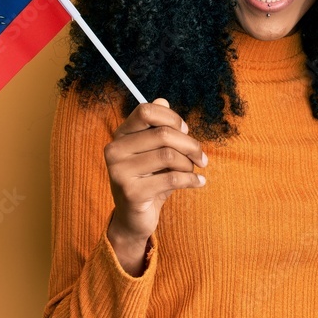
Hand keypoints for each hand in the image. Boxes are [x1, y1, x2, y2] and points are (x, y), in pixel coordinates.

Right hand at [104, 98, 207, 249]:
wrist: (134, 218)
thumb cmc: (149, 179)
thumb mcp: (155, 151)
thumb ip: (158, 127)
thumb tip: (163, 99)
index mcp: (121, 135)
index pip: (146, 111)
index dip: (171, 118)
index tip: (185, 130)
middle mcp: (115, 150)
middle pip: (163, 134)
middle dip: (190, 144)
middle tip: (202, 157)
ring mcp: (120, 172)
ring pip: (169, 156)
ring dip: (189, 164)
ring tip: (195, 171)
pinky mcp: (131, 193)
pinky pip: (171, 179)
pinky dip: (191, 180)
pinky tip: (199, 183)